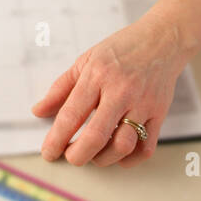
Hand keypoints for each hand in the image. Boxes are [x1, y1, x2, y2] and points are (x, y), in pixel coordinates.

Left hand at [31, 9, 186, 168]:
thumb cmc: (122, 49)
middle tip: (70, 157)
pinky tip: (118, 155)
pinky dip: (130, 160)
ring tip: (94, 154)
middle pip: (96, 136)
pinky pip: (145, 148)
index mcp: (97, 75)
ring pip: (122, 146)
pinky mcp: (159, 114)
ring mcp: (142, 104)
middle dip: (77, 155)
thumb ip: (61, 87)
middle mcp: (120, 91)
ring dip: (103, 159)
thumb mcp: (86, 60)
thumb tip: (38, 111)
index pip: (71, 115)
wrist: (162, 40)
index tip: (49, 152)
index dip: (56, 139)